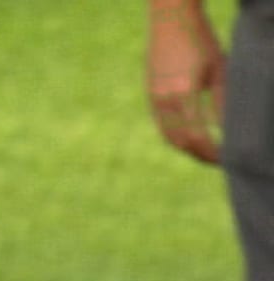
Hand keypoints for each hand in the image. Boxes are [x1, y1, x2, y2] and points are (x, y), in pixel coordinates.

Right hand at [146, 0, 225, 162]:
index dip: (212, 152)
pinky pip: (163, 125)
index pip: (198, 136)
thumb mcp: (219, 70)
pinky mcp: (151, 95)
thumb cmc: (201, 40)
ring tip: (204, 151)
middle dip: (200, 154)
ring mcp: (154, 99)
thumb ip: (222, 102)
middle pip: (181, 142)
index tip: (226, 158)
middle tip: (217, 160)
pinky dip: (177, 136)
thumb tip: (227, 131)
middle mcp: (164, 100)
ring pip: (169, 136)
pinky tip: (191, 135)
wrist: (170, 21)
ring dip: (187, 148)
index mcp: (184, 94)